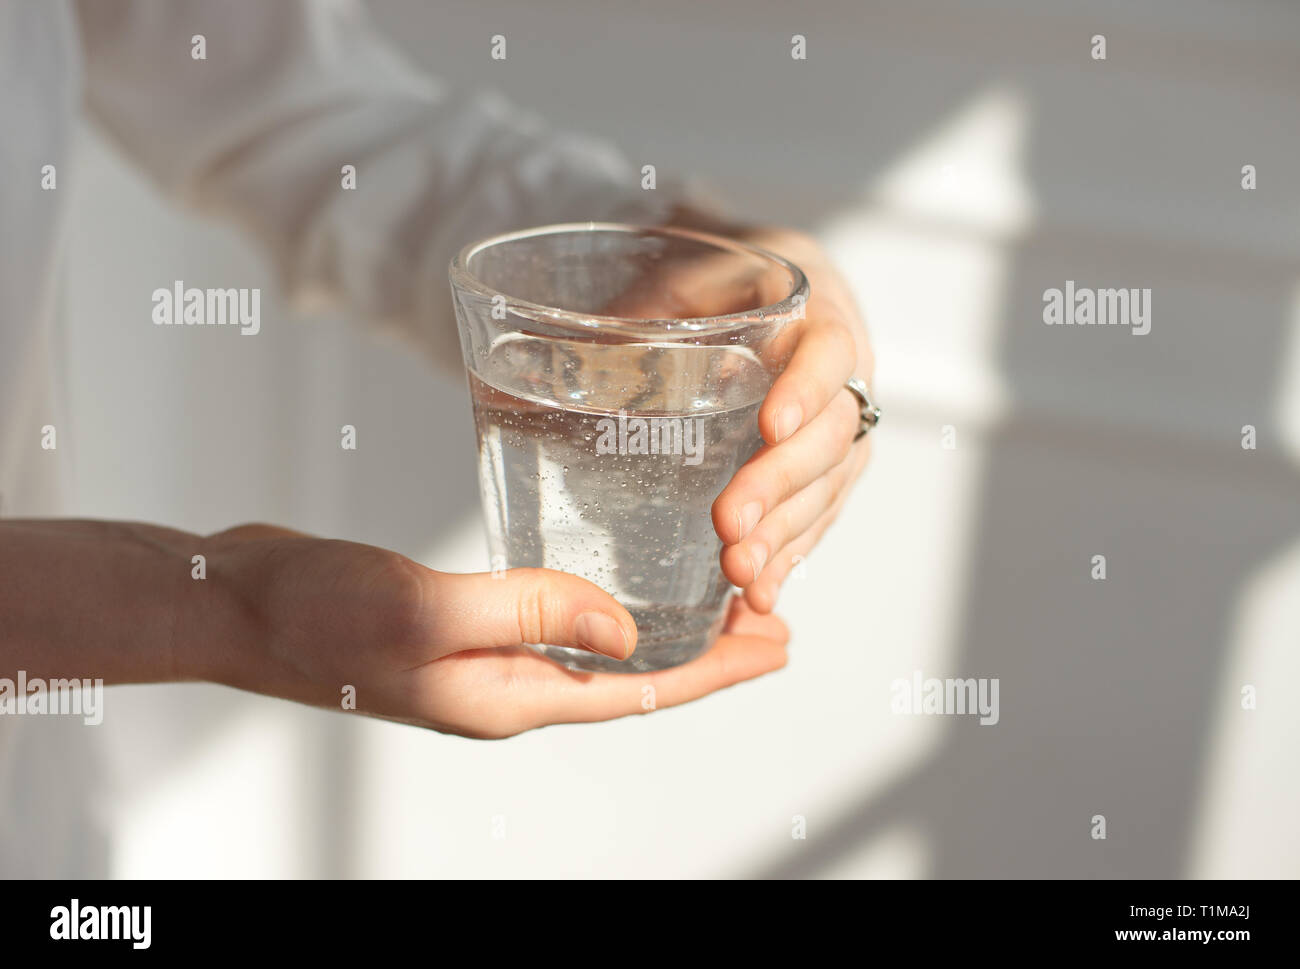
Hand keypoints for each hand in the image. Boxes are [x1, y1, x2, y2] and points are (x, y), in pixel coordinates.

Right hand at [198, 524, 787, 737]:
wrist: (242, 602)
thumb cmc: (316, 614)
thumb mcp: (428, 610)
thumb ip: (531, 612)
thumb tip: (628, 625)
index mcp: (510, 697)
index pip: (640, 691)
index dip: (717, 669)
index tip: (780, 642)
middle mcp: (508, 686)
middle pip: (633, 676)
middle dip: (709, 650)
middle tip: (774, 613)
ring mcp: (485, 658)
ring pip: (598, 647)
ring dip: (662, 625)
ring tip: (716, 593)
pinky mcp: (464, 623)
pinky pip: (555, 616)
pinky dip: (602, 600)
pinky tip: (617, 575)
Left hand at [664, 211, 875, 613]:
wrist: (754, 294)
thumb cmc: (719, 286)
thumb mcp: (682, 282)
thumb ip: (637, 318)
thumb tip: (528, 375)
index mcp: (815, 314)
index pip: (830, 351)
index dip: (806, 390)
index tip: (769, 426)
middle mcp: (840, 377)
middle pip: (831, 437)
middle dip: (780, 485)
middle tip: (730, 524)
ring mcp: (835, 431)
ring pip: (828, 488)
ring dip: (784, 534)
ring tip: (740, 573)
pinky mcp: (824, 473)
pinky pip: (818, 519)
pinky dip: (788, 556)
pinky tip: (759, 591)